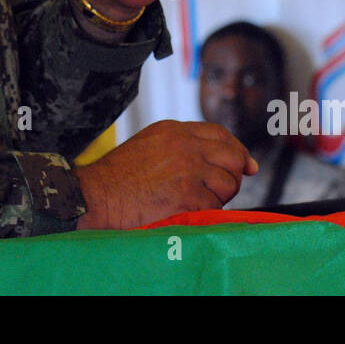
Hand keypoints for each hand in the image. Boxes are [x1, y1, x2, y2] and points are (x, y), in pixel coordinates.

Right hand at [73, 120, 258, 229]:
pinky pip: (215, 205)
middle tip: (224, 189)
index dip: (237, 150)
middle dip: (234, 175)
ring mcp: (188, 169)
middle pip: (233, 156)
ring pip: (228, 183)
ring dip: (220, 197)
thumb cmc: (117, 177)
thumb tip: (212, 160)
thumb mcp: (148, 145)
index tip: (247, 165)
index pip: (220, 134)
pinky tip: (188, 212)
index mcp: (174, 130)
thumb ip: (178, 147)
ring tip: (198, 203)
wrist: (97, 194)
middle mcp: (185, 145)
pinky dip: (207, 213)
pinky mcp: (188, 195)